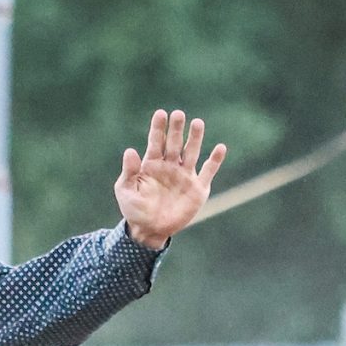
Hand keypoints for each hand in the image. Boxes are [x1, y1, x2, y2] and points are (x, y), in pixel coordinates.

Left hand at [115, 109, 225, 249]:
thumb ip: (129, 172)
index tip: (161, 114)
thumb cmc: (135, 210)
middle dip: (176, 129)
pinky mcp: (198, 189)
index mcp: (152, 164)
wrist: (150, 231)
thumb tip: (130, 150)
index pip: (156, 141)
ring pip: (191, 152)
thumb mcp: (126, 191)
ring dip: (195, 138)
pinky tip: (220, 148)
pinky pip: (208, 172)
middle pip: (175, 143)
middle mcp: (170, 166)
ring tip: (197, 123)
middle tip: (178, 114)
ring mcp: (185, 176)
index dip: (158, 128)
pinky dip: (215, 161)